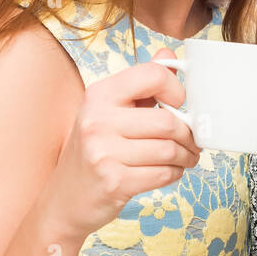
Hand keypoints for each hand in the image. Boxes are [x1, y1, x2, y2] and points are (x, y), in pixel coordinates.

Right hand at [43, 47, 201, 240]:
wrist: (63, 200)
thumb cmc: (94, 151)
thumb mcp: (109, 111)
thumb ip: (141, 84)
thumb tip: (169, 56)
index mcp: (99, 95)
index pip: (153, 75)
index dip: (177, 90)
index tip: (180, 105)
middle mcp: (98, 120)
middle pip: (168, 120)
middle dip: (189, 134)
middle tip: (192, 142)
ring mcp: (103, 152)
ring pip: (169, 149)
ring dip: (186, 156)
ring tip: (185, 158)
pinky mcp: (114, 182)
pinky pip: (163, 174)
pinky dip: (175, 174)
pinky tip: (170, 171)